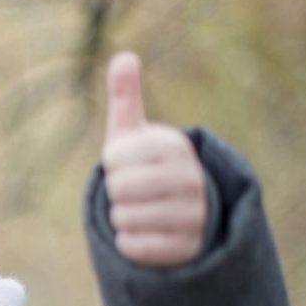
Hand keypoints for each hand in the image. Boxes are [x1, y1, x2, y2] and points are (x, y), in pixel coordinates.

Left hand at [102, 51, 206, 266]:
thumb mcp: (134, 136)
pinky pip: (133, 247)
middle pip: (118, 189)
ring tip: (142, 214)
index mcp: (176, 146)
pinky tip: (145, 236)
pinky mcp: (188, 248)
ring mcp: (194, 215)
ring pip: (124, 219)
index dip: (111, 165)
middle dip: (115, 195)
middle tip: (135, 194)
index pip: (114, 157)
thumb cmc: (146, 172)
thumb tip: (123, 57)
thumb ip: (126, 99)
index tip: (129, 166)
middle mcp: (192, 178)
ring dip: (122, 220)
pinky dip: (128, 244)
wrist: (179, 220)